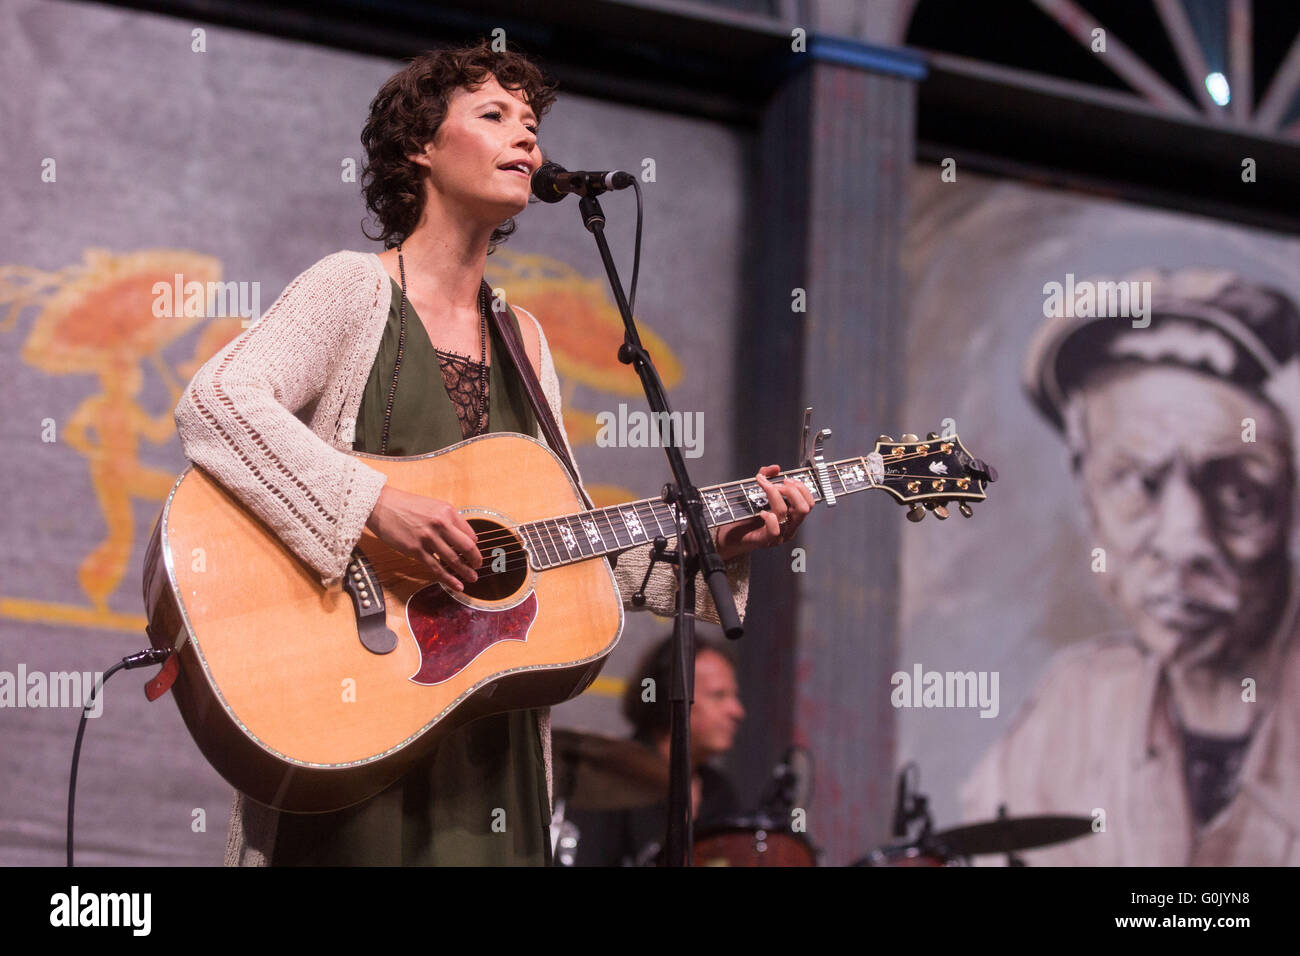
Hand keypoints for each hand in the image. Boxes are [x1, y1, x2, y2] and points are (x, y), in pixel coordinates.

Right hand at [365, 485, 481, 590]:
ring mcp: (428, 538)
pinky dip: (448, 578)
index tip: (474, 553)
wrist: (381, 505)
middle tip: (478, 567)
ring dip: (465, 571)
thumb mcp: (433, 506)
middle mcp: (440, 524)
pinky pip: (436, 567)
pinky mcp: (415, 549)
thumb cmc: (406, 505)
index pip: (469, 534)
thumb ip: (449, 520)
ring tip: (472, 578)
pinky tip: (456, 584)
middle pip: (466, 547)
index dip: (474, 546)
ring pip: (453, 560)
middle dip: (475, 560)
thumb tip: (463, 537)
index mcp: (448, 511)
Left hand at [713, 464, 813, 560]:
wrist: (732, 536)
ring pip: (785, 513)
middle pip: (803, 508)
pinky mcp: (765, 540)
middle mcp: (788, 527)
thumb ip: (766, 478)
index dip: (802, 488)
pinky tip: (761, 511)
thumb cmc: (746, 518)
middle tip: (777, 484)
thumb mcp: (757, 494)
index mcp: (791, 516)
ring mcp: (778, 535)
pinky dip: (768, 517)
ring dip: (774, 494)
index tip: (788, 480)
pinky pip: (774, 529)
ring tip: (765, 488)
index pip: (809, 503)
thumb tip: (775, 468)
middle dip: (791, 490)